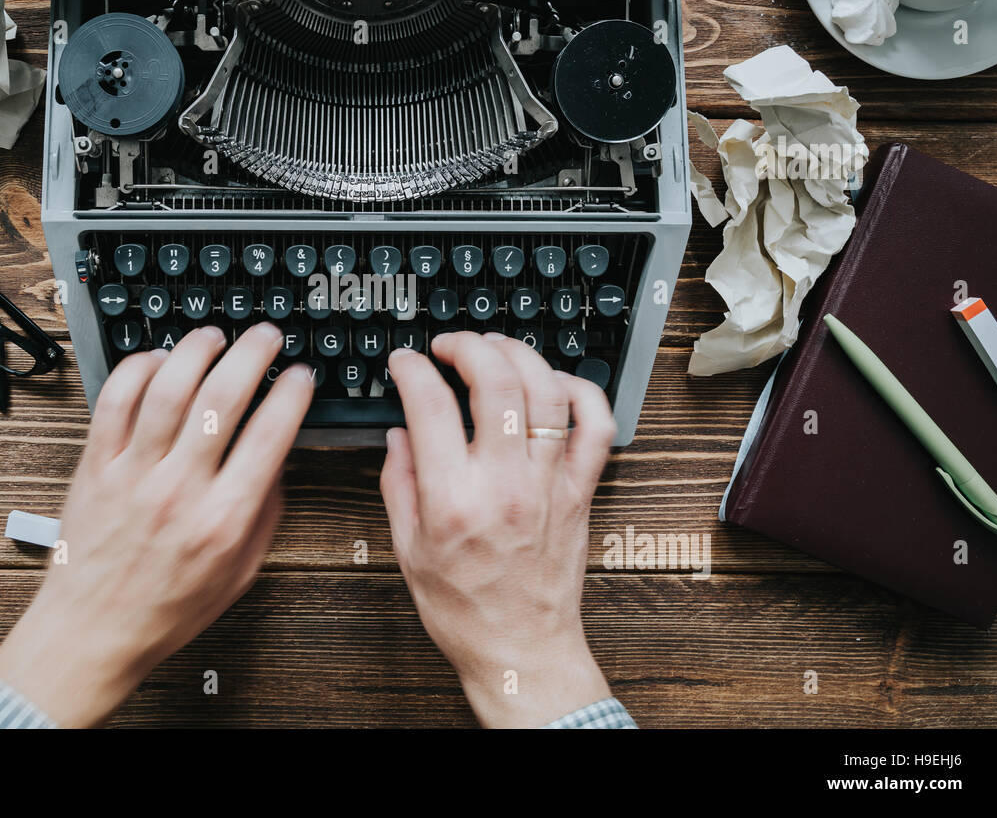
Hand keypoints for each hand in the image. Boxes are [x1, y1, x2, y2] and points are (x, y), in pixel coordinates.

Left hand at [0, 323, 312, 725]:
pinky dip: (138, 369)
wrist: (92, 631)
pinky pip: (115, 400)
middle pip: (222, 397)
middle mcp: (179, 489)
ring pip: (168, 388)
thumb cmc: (165, 609)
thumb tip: (277, 461)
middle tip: (265, 336)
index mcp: (223, 518)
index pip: (270, 435)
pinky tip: (158, 361)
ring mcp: (133, 473)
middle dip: (252, 353)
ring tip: (214, 337)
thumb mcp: (239, 573)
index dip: (292, 394)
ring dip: (197, 350)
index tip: (299, 376)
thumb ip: (264, 514)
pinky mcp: (95, 466)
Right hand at [381, 332, 616, 727]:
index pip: (430, 406)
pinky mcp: (580, 491)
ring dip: (520, 356)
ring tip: (496, 350)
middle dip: (468, 347)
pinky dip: (581, 392)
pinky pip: (596, 426)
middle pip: (497, 383)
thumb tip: (399, 433)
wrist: (521, 651)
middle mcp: (506, 485)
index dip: (411, 369)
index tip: (404, 363)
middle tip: (449, 346)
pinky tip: (553, 384)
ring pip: (548, 393)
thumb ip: (399, 483)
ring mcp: (549, 485)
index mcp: (453, 499)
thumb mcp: (407, 549)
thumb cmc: (464, 610)